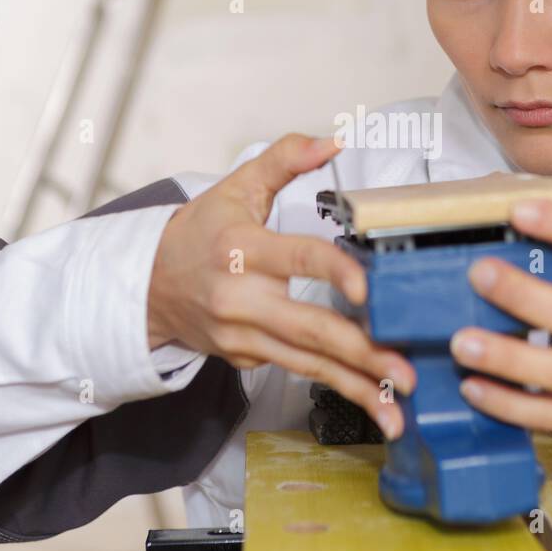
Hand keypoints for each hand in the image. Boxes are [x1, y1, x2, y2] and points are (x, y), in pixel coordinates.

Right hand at [146, 133, 414, 438]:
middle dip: (360, 352)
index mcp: (242, 248)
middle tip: (404, 370)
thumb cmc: (200, 233)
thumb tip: (332, 141)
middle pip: (307, 327)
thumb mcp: (236, 186)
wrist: (147, 285)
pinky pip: (298, 371)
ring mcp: (243, 334)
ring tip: (397, 409)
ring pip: (306, 364)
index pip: (296, 258)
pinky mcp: (247, 357)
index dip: (333, 271)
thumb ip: (285, 158)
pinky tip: (373, 399)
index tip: (367, 288)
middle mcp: (240, 297)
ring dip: (356, 388)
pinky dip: (337, 386)